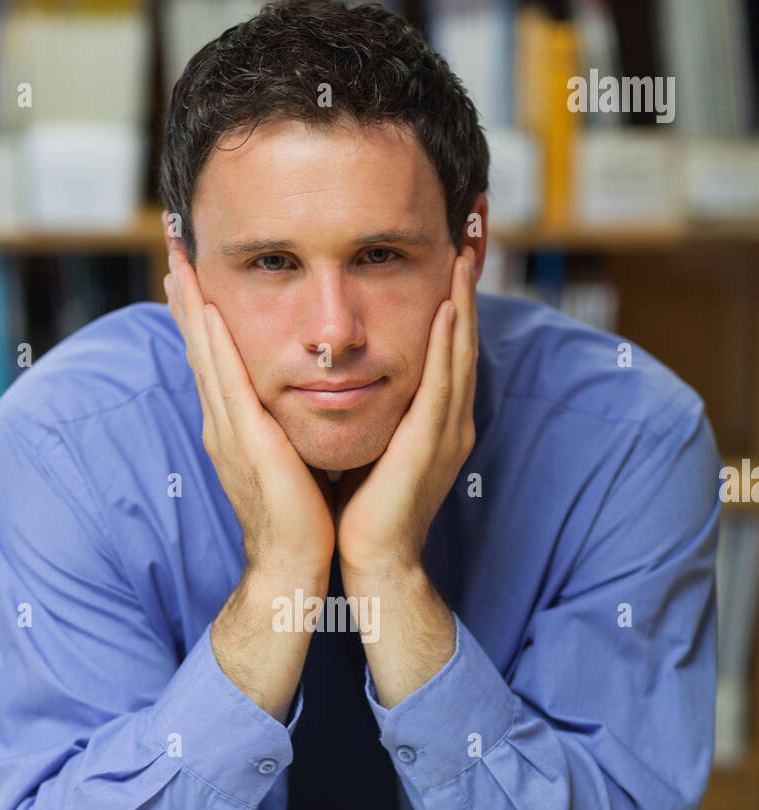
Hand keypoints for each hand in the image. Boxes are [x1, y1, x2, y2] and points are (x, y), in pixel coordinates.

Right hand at [162, 244, 335, 584]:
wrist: (291, 565)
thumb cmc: (299, 520)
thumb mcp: (289, 461)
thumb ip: (284, 430)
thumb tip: (296, 405)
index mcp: (234, 430)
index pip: (214, 364)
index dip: (201, 322)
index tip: (191, 280)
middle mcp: (222, 426)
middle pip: (199, 352)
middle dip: (186, 302)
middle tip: (175, 253)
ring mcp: (228, 432)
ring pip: (206, 358)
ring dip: (192, 310)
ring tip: (181, 266)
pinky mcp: (246, 441)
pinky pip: (227, 381)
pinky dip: (214, 343)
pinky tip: (208, 310)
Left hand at [335, 251, 477, 581]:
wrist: (374, 563)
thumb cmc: (364, 514)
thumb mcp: (371, 449)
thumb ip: (373, 417)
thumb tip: (344, 384)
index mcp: (435, 426)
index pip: (446, 356)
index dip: (449, 312)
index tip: (444, 268)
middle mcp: (450, 424)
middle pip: (461, 346)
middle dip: (464, 297)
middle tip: (465, 246)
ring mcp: (446, 433)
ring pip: (460, 356)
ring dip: (462, 306)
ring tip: (461, 261)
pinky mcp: (432, 445)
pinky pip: (443, 384)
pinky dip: (448, 345)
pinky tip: (446, 310)